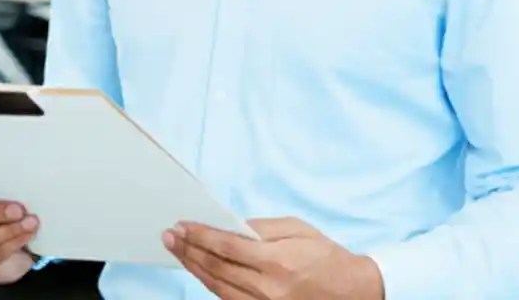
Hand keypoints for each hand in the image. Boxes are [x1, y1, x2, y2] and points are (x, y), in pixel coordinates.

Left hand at [163, 216, 383, 299]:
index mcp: (277, 260)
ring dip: (193, 266)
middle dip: (189, 250)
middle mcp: (266, 287)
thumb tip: (231, 225)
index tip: (183, 225)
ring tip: (177, 250)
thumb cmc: (325, 256)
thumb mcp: (299, 229)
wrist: (349, 291)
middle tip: (170, 236)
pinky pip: (226, 298)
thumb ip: (263, 227)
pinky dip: (208, 282)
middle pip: (216, 267)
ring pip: (216, 285)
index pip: (228, 246)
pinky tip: (198, 269)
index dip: (201, 235)